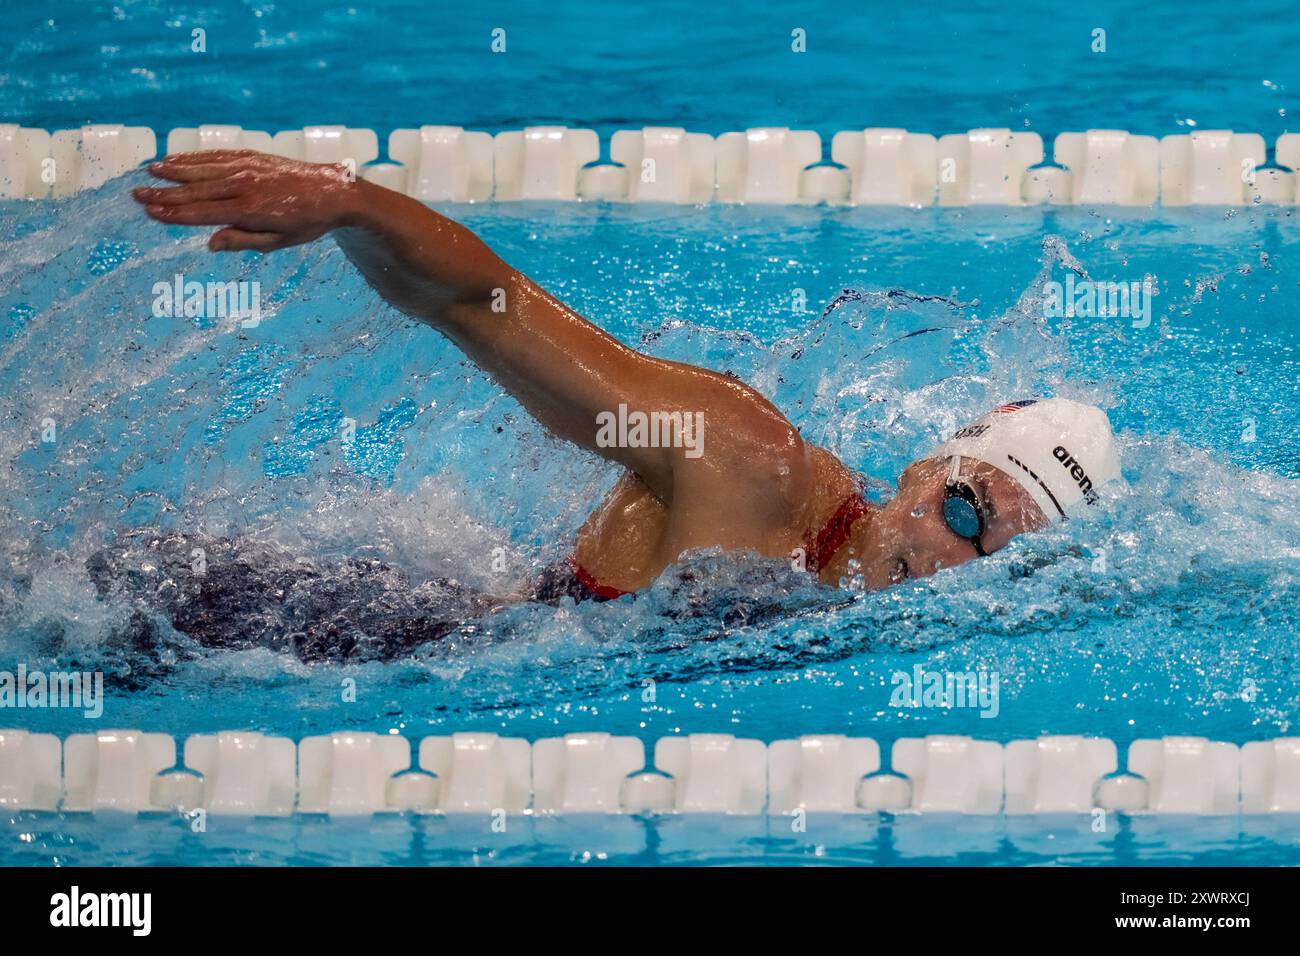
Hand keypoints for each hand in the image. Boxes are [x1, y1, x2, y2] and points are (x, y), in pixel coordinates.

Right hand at [132, 150, 360, 251]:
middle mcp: (244, 186)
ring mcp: (247, 167)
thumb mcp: (279, 241)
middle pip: (196, 190)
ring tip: (149, 171)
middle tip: (135, 194)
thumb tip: (210, 243)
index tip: (150, 213)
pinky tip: (177, 159)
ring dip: (174, 170)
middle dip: (164, 192)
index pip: (202, 213)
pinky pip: (217, 156)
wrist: (333, 191)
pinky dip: (195, 157)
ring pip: (203, 169)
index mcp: (249, 211)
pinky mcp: (251, 156)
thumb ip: (243, 241)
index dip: (174, 214)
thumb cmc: (306, 223)